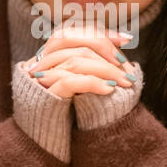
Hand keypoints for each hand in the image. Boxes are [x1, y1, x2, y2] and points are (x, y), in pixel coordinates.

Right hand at [20, 27, 136, 100]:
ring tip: (124, 81)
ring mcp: (41, 78)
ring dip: (105, 69)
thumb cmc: (70, 108)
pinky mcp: (45, 96)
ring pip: (74, 60)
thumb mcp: (84, 79)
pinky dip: (92, 83)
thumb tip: (123, 39)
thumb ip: (96, 59)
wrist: (46, 137)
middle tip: (125, 63)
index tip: (126, 39)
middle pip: (69, 38)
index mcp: (49, 53)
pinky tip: (109, 89)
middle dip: (102, 46)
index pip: (71, 29)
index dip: (98, 30)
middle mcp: (41, 61)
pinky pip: (70, 82)